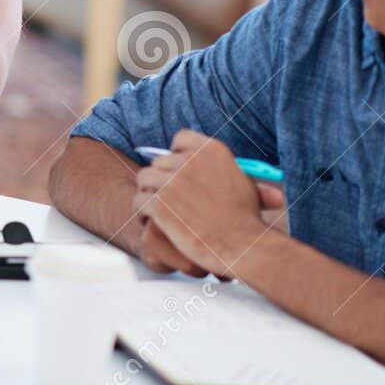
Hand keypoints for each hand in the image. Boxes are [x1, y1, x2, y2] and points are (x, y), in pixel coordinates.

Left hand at [132, 130, 275, 276]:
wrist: (243, 246)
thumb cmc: (246, 219)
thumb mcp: (243, 183)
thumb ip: (224, 167)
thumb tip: (206, 159)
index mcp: (211, 150)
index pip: (181, 139)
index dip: (177, 155)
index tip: (178, 170)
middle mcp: (190, 160)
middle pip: (160, 161)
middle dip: (162, 179)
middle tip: (168, 199)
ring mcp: (172, 180)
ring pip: (144, 178)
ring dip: (149, 194)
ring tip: (159, 212)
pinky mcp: (159, 202)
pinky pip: (138, 200)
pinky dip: (143, 212)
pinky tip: (153, 223)